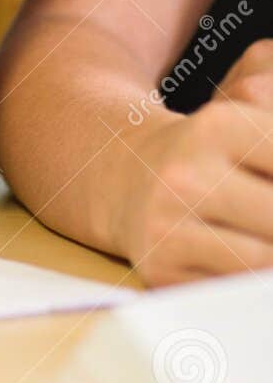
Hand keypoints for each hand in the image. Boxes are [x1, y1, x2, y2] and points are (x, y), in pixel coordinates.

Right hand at [121, 39, 272, 284]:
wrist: (125, 174)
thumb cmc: (208, 146)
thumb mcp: (249, 98)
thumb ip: (271, 93)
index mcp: (218, 127)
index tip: (272, 178)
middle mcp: (186, 176)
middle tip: (269, 212)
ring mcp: (169, 226)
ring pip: (263, 262)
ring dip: (271, 258)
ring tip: (263, 232)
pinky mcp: (161, 269)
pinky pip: (231, 289)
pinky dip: (251, 282)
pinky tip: (249, 260)